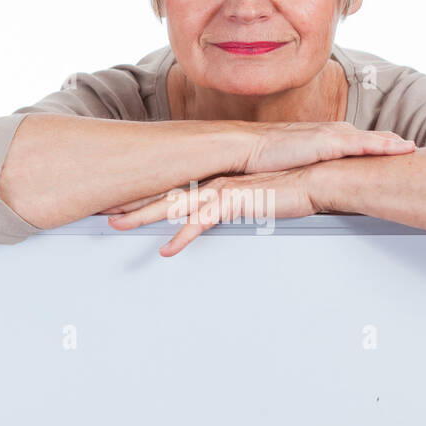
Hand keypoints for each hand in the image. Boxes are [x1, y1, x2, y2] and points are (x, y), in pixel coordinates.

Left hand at [102, 167, 317, 255]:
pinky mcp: (235, 202)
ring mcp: (223, 190)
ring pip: (173, 203)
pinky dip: (182, 237)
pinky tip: (167, 249)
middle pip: (164, 190)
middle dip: (132, 200)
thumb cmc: (298, 184)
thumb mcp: (260, 194)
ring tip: (117, 224)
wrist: (321, 176)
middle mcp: (215, 179)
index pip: (175, 184)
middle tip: (104, 208)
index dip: (147, 191)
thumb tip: (230, 209)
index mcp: (218, 176)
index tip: (124, 197)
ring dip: (143, 215)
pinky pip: (201, 223)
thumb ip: (241, 200)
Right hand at [243, 121, 413, 173]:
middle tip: (410, 148)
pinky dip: (384, 146)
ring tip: (412, 149)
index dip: (374, 144)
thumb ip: (301, 170)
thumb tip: (305, 184)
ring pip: (371, 139)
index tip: (390, 149)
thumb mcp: (288, 165)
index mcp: (321, 137)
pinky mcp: (330, 142)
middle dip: (389, 141)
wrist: (247, 147)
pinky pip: (365, 144)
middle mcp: (330, 133)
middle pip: (367, 136)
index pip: (354, 140)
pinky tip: (401, 149)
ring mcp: (331, 136)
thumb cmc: (262, 157)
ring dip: (392, 143)